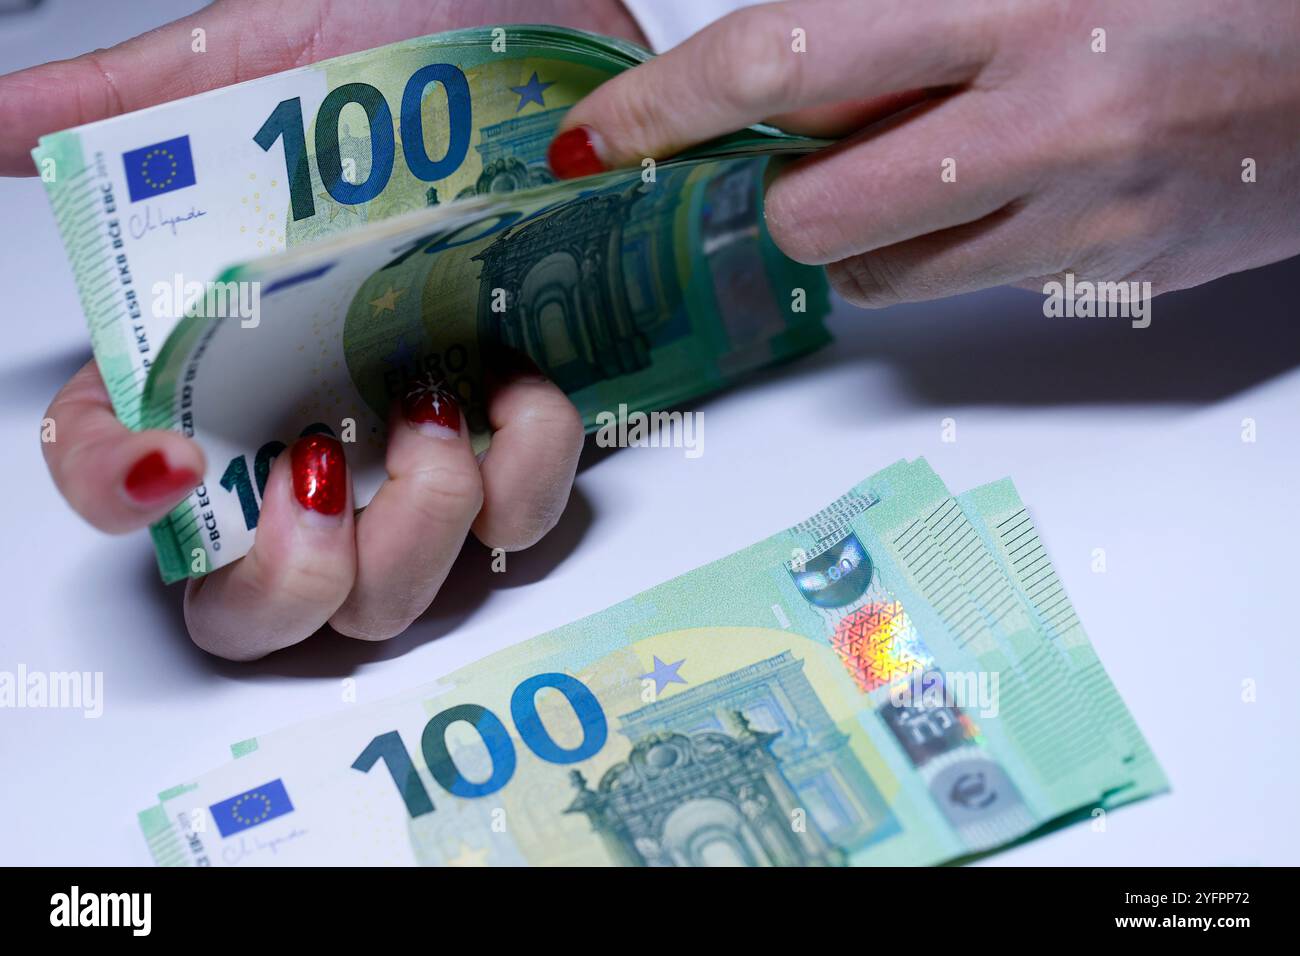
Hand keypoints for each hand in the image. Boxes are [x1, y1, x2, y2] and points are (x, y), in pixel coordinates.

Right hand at [9, 0, 644, 658]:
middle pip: (264, 602)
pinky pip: (521, 525)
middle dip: (287, 582)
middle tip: (319, 475)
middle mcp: (324, 421)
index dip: (118, 497)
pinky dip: (527, 472)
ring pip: (395, 596)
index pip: (129, 480)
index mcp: (231, 360)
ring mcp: (426, 448)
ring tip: (434, 406)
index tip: (167, 462)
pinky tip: (523, 391)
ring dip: (416, 523)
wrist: (555, 44)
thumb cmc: (412, 52)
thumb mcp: (249, 66)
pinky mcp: (527, 443)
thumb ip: (117, 110)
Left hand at [551, 0, 1299, 304]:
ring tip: (922, 155)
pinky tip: (989, 188)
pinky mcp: (1112, 275)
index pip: (787, 59)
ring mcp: (1081, 216)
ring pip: (879, 274)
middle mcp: (1046, 118)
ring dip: (856, 227)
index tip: (603, 138)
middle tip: (798, 145)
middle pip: (811, 210)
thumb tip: (785, 42)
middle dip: (774, 190)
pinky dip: (937, 250)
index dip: (673, 105)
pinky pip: (964, 290)